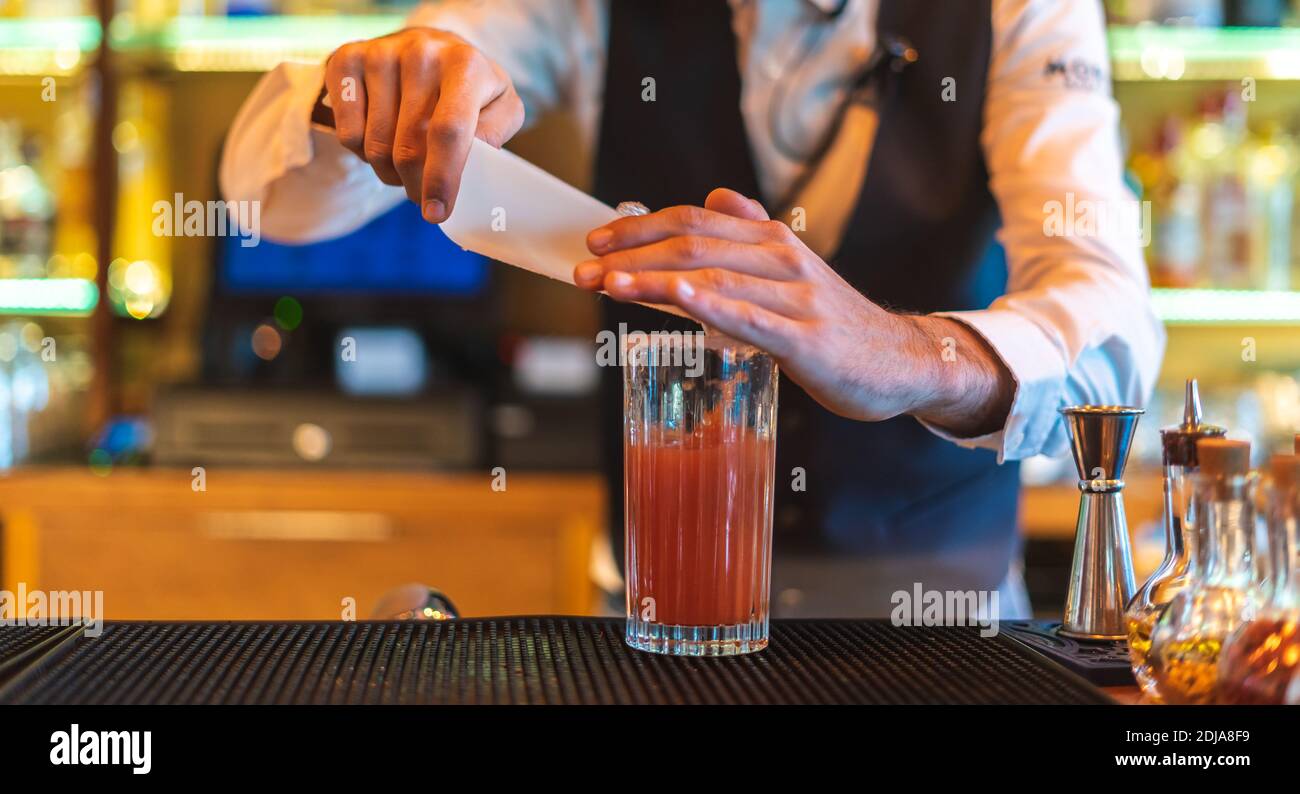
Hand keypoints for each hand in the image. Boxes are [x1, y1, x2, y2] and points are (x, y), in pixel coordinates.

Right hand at [324, 28, 524, 222]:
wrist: (432, 47)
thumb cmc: (470, 89)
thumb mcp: (500, 108)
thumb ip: (494, 136)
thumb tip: (470, 166)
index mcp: (465, 64)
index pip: (448, 131)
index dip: (441, 178)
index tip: (436, 213)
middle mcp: (420, 53)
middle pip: (408, 147)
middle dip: (416, 184)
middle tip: (423, 192)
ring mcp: (380, 53)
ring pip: (375, 146)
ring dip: (390, 171)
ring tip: (405, 161)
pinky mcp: (346, 60)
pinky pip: (348, 133)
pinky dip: (362, 152)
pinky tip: (380, 138)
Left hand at [574, 188, 1013, 434]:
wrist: (900, 361)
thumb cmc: (835, 322)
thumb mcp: (793, 270)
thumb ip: (752, 233)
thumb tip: (716, 197)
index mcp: (771, 240)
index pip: (694, 220)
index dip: (639, 227)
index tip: (595, 241)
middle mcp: (781, 259)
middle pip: (694, 244)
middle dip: (632, 255)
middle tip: (583, 270)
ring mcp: (795, 298)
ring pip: (714, 278)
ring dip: (654, 279)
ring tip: (608, 284)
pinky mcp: (806, 339)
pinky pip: (752, 318)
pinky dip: (712, 306)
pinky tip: (680, 299)